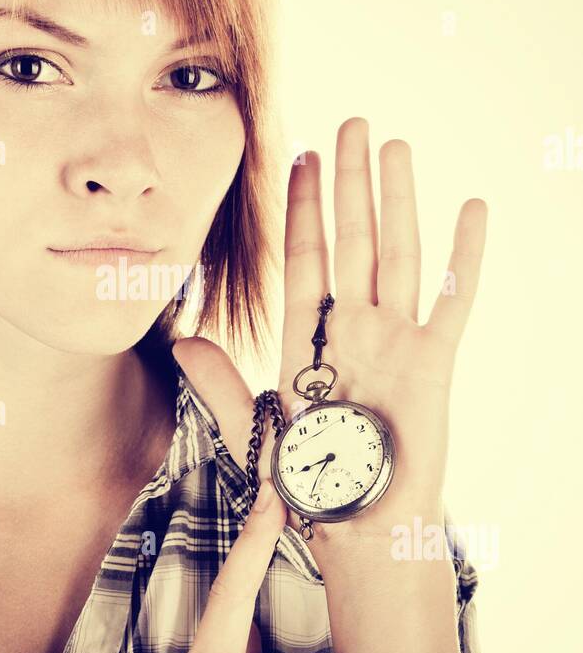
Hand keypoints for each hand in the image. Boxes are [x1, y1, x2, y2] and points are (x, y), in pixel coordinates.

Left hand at [172, 116, 486, 561]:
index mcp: (310, 338)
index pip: (304, 257)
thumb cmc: (309, 485)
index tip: (301, 157)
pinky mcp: (432, 365)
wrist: (360, 529)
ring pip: (396, 254)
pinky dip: (463, 256)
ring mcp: (396, 341)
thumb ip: (221, 387)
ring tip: (395, 147)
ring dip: (397, 200)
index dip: (302, 208)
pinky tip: (471, 210)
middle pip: (351, 239)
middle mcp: (354, 329)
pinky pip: (451, 300)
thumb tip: (181, 342)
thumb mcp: (257, 431)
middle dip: (349, 182)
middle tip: (351, 123)